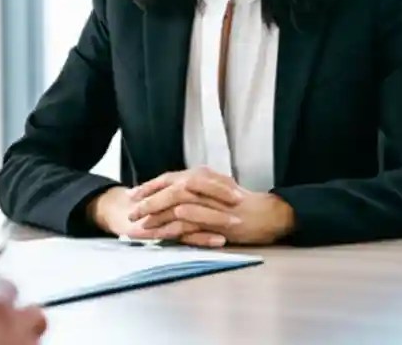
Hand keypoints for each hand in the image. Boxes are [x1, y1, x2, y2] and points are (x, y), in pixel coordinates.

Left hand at [127, 168, 295, 245]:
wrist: (269, 214)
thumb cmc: (243, 207)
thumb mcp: (216, 195)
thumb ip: (196, 195)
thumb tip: (173, 200)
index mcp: (203, 177)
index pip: (170, 178)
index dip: (150, 186)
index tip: (132, 195)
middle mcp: (206, 184)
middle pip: (171, 188)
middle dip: (149, 201)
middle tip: (131, 213)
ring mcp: (213, 200)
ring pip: (180, 202)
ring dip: (160, 213)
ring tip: (143, 224)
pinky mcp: (221, 217)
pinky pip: (197, 217)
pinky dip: (182, 220)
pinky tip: (169, 224)